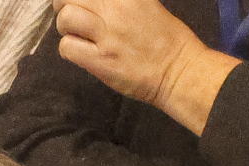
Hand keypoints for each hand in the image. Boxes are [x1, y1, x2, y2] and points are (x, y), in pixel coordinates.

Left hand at [54, 0, 227, 116]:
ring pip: (65, 19)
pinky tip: (84, 54)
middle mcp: (114, 10)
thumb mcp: (147, 6)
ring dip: (67, 29)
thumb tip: (96, 3)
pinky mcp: (101, 61)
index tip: (82, 6)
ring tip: (79, 37)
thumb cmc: (170, 42)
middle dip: (65, 7)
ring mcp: (107, 36)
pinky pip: (67, 48)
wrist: (183, 74)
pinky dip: (70, 50)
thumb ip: (119, 3)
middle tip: (75, 20)